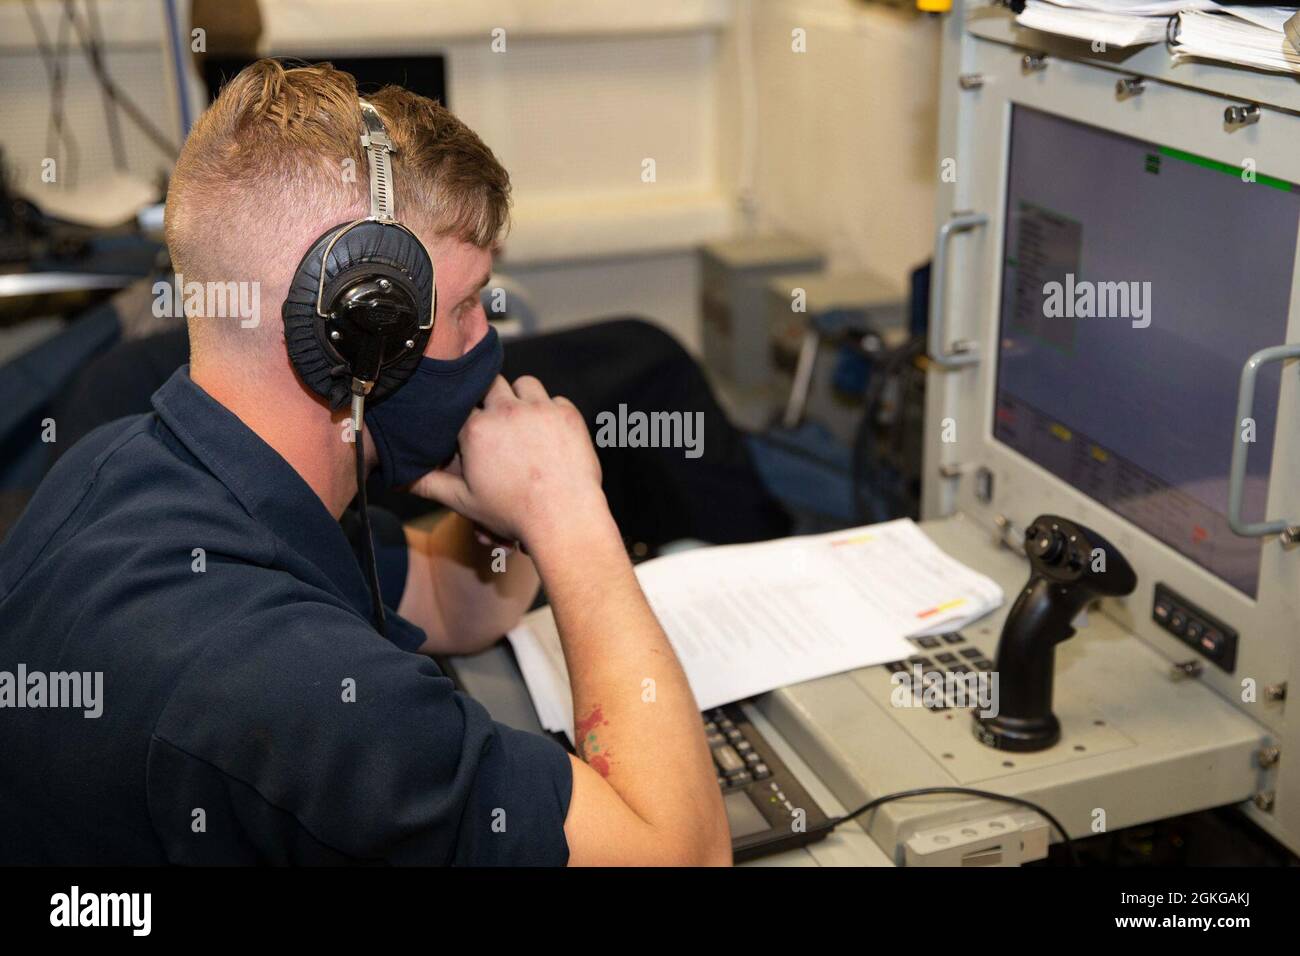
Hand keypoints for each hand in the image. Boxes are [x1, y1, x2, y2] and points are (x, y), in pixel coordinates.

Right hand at [408, 375, 608, 551]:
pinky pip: (555, 399)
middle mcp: (506, 411)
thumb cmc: (513, 513)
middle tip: (498, 419)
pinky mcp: (567, 414)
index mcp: (477, 429)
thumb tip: (397, 481)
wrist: (563, 519)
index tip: (473, 425)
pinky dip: (551, 412)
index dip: (466, 413)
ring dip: (521, 397)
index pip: (462, 405)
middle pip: (490, 383)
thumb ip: (430, 485)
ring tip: (523, 421)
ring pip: (525, 383)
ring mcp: (540, 409)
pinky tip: (549, 435)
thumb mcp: (464, 501)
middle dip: (491, 397)